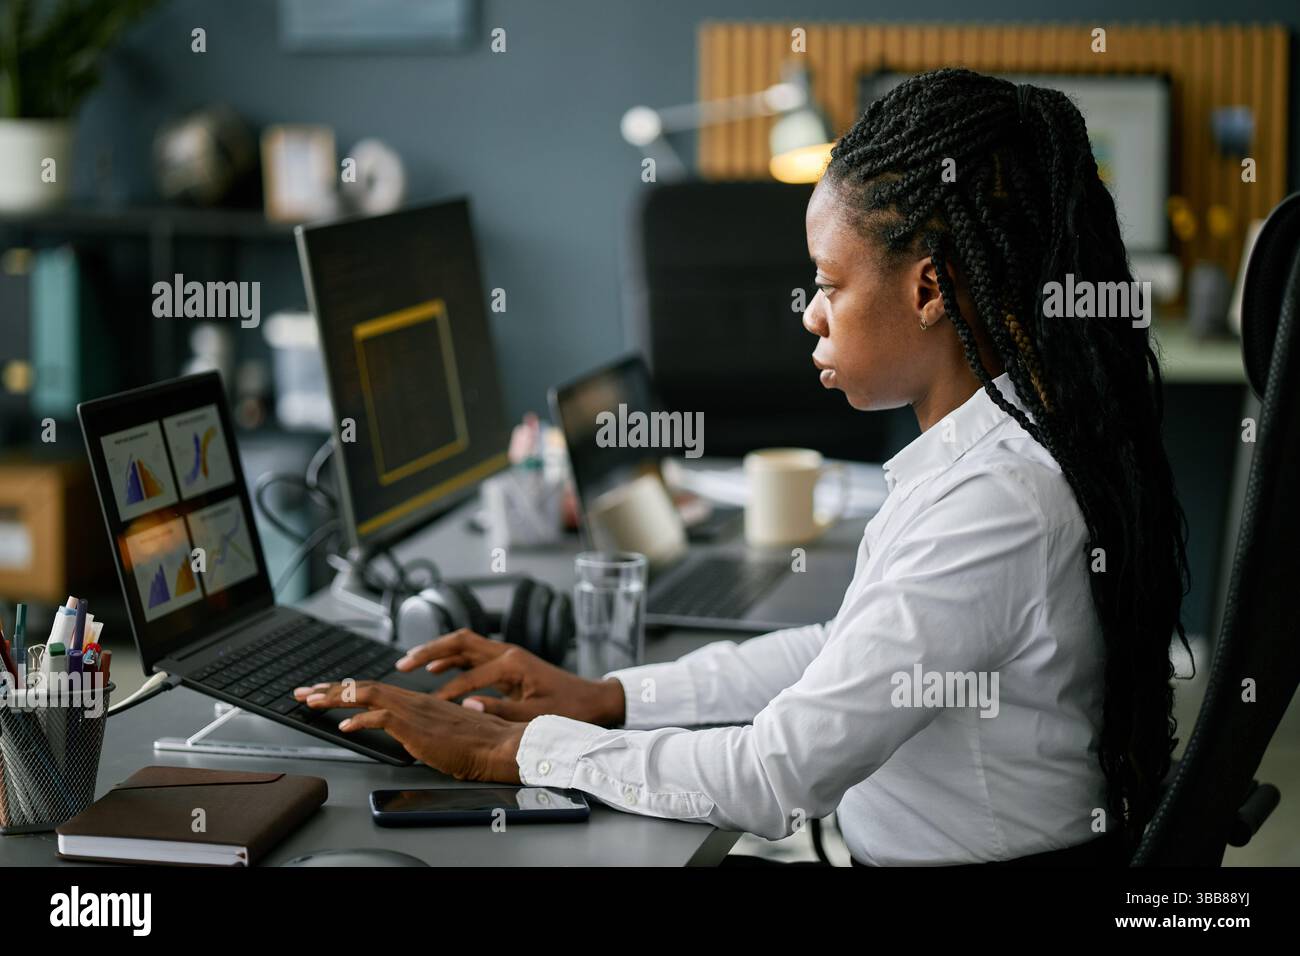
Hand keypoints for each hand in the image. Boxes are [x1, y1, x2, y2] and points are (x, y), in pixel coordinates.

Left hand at [291, 680, 524, 781]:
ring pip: (367, 694)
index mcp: (418, 701)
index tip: (324, 693)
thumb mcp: (441, 733)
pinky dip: (360, 720)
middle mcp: (413, 700)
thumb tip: (408, 735)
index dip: (346, 691)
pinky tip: (345, 727)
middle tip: (304, 693)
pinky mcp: (416, 725)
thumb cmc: (477, 743)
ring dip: (336, 698)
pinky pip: (382, 717)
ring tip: (312, 702)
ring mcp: (414, 710)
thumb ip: (421, 729)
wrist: (497, 745)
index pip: (374, 690)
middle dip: (329, 689)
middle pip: (363, 687)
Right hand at [395, 628, 625, 725]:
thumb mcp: (535, 714)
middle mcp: (508, 653)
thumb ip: (500, 709)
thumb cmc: (569, 708)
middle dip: (430, 651)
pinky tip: (437, 670)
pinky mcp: (509, 661)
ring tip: (410, 663)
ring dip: (437, 651)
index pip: (470, 675)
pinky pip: (473, 654)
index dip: (447, 691)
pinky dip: (452, 659)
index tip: (427, 705)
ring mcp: (508, 654)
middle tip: (402, 664)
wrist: (593, 699)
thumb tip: (466, 707)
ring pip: (464, 644)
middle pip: (460, 642)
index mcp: (513, 665)